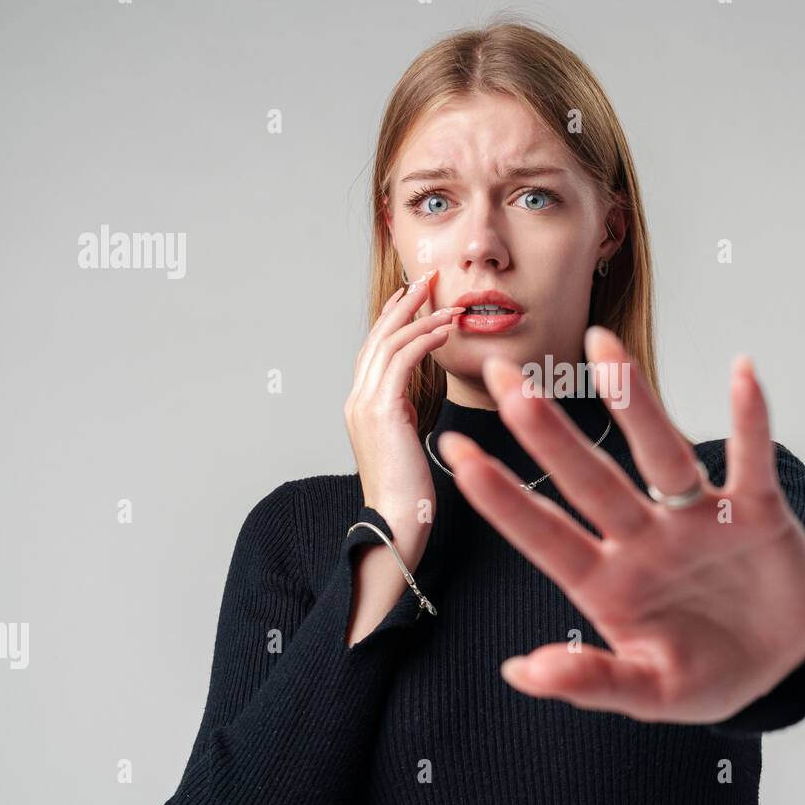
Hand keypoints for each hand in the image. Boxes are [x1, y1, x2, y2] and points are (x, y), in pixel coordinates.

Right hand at [345, 266, 463, 563]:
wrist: (396, 525)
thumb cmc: (408, 493)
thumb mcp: (403, 444)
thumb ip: (401, 416)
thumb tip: (411, 400)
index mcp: (361, 406)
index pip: (375, 349)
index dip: (394, 318)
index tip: (415, 296)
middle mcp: (357, 400)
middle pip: (378, 336)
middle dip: (404, 304)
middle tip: (429, 279)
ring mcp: (366, 405)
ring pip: (389, 343)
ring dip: (420, 317)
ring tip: (446, 300)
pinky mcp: (382, 412)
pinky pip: (402, 361)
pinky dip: (424, 339)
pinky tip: (446, 329)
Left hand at [435, 325, 804, 724]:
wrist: (786, 665)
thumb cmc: (708, 675)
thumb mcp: (651, 693)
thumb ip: (592, 681)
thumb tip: (521, 672)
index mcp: (609, 584)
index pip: (545, 534)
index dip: (503, 498)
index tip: (457, 455)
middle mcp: (645, 539)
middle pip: (590, 478)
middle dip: (546, 431)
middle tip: (504, 377)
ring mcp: (699, 520)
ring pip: (662, 453)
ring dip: (634, 402)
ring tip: (602, 344)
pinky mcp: (756, 511)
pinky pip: (752, 458)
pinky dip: (752, 419)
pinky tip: (742, 373)